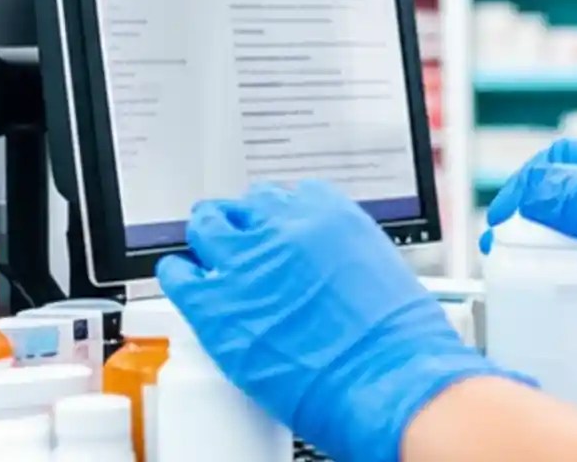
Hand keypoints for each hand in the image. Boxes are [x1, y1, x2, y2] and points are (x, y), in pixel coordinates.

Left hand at [157, 181, 528, 461]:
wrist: (387, 380)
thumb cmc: (397, 339)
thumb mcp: (378, 268)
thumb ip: (342, 253)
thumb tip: (325, 263)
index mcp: (327, 212)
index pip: (288, 195)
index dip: (280, 217)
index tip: (278, 230)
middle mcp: (283, 227)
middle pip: (245, 206)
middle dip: (243, 223)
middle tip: (240, 241)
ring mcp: (246, 263)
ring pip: (207, 227)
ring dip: (209, 238)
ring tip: (207, 254)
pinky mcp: (215, 305)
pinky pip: (179, 274)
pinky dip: (179, 274)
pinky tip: (184, 281)